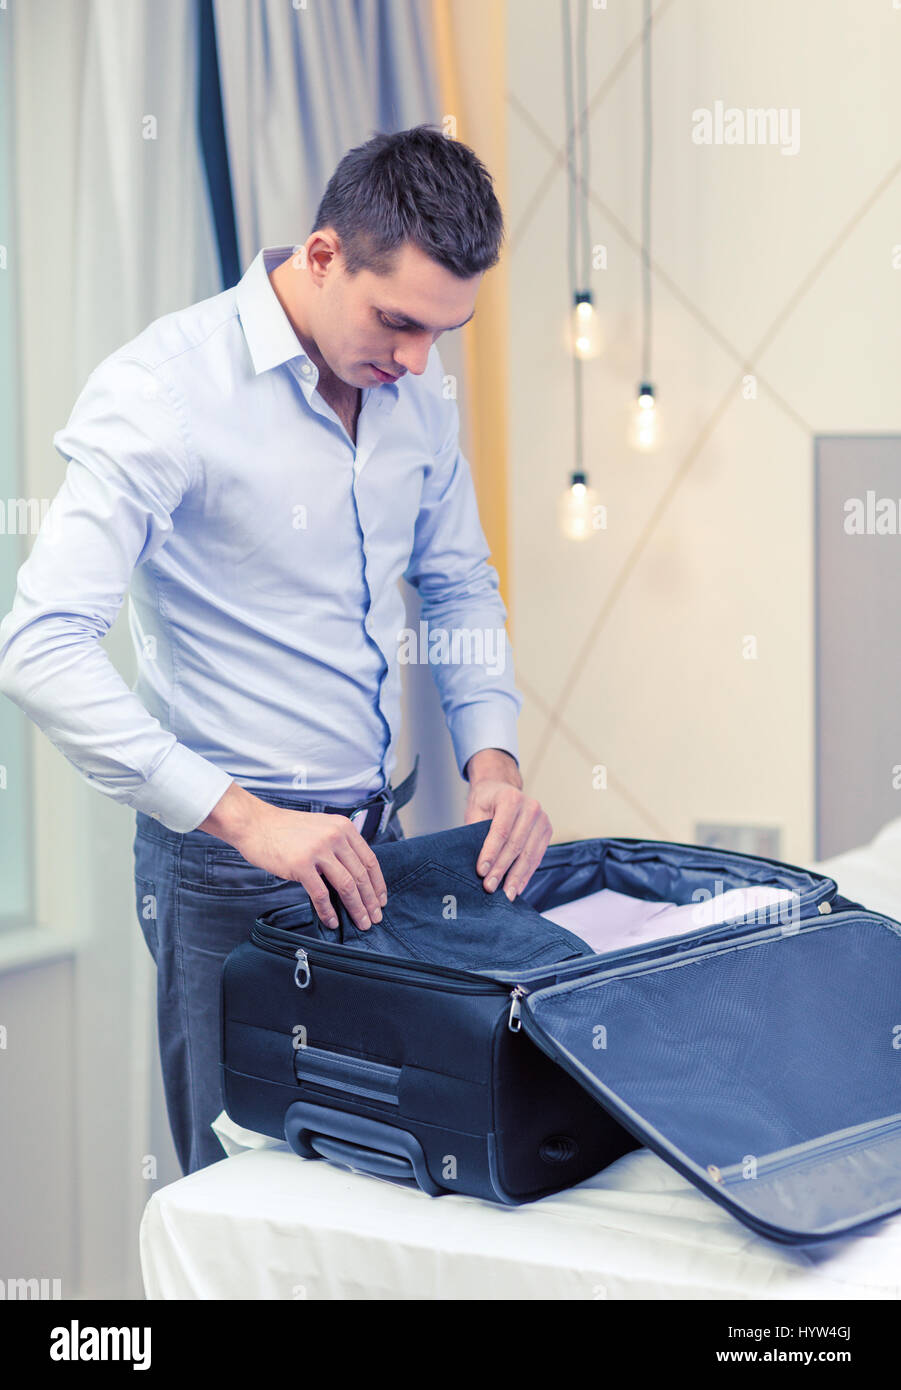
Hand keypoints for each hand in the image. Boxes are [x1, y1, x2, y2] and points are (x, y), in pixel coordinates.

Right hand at [199, 783, 386, 930]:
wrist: (256, 824)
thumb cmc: (286, 830)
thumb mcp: (321, 828)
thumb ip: (339, 846)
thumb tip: (354, 876)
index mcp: (343, 827)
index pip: (370, 860)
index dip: (378, 883)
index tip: (381, 900)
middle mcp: (335, 837)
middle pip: (361, 875)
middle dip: (370, 901)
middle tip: (375, 918)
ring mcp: (318, 850)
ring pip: (347, 885)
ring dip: (356, 908)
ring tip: (361, 923)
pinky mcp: (301, 865)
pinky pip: (321, 894)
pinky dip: (329, 911)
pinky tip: (333, 921)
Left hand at [462, 749, 552, 899]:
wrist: (502, 789)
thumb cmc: (486, 801)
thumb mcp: (476, 809)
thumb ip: (476, 832)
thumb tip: (477, 864)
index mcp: (511, 798)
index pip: (500, 831)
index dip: (491, 853)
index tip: (481, 871)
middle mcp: (531, 807)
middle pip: (515, 845)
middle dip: (501, 869)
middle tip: (489, 888)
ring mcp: (542, 820)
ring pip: (528, 854)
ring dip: (516, 877)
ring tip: (505, 894)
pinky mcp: (547, 831)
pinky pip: (537, 857)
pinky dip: (526, 874)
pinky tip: (517, 887)